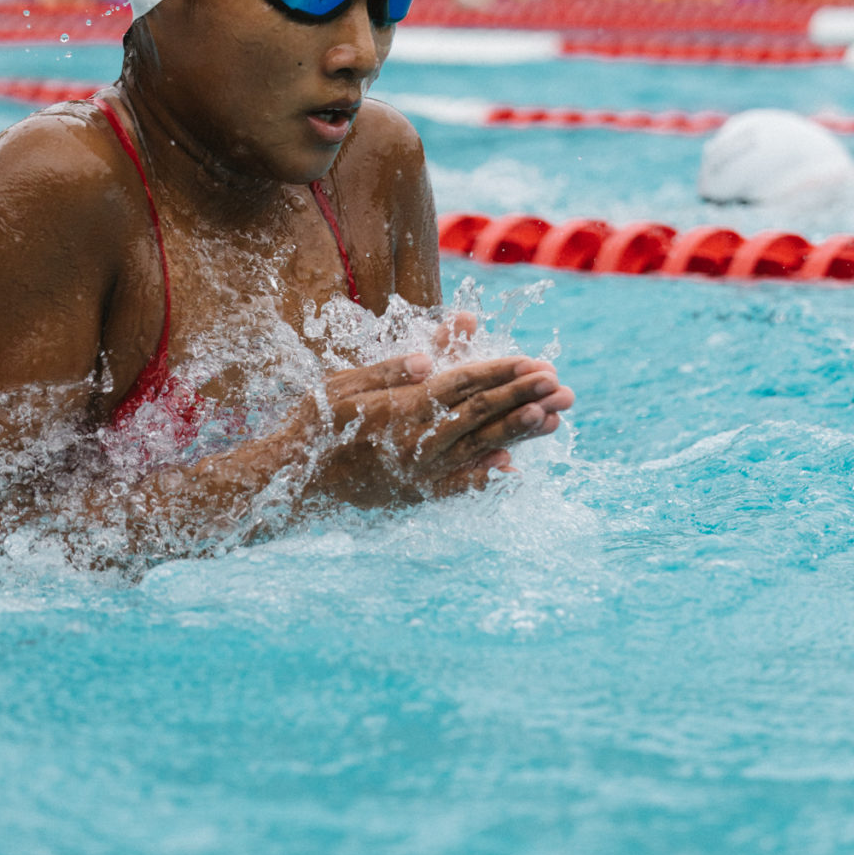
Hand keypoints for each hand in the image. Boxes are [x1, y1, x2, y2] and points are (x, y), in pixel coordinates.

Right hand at [292, 350, 573, 508]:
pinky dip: (485, 476)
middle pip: (482, 415)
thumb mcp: (345, 383)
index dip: (503, 372)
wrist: (291, 480)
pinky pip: (457, 486)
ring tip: (552, 419)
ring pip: (478, 447)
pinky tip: (511, 467)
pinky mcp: (414, 494)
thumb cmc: (315, 422)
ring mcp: (420, 472)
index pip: (465, 384)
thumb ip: (390, 370)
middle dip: (524, 398)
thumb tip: (430, 359)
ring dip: (518, 433)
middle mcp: (418, 441)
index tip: (536, 362)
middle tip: (562, 386)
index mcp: (404, 407)